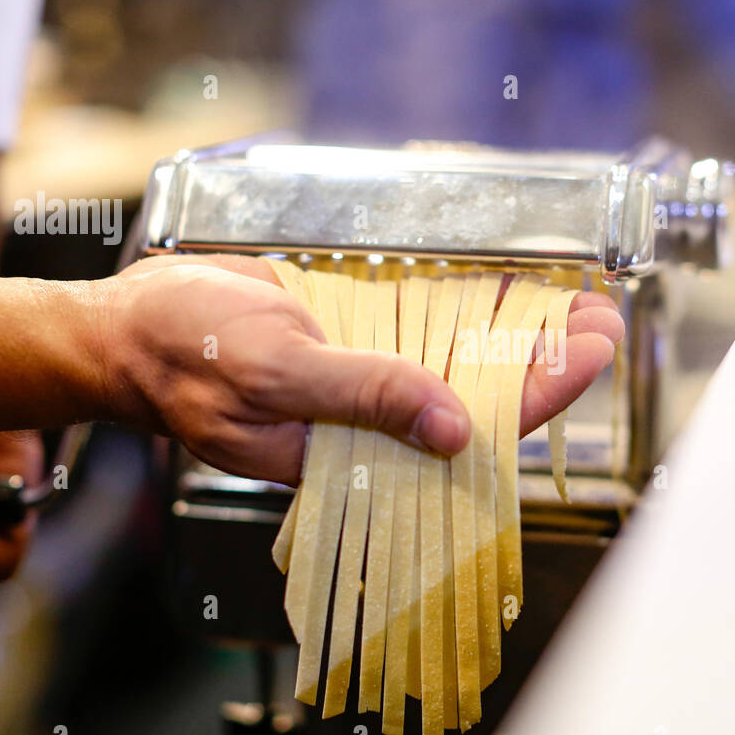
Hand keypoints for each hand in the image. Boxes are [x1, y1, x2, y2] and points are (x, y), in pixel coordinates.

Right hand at [101, 256, 623, 485]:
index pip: (468, 431)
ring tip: (583, 296)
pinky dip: (472, 302)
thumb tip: (453, 429)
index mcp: (358, 451)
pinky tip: (516, 282)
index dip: (535, 393)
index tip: (589, 351)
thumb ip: (362, 396)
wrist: (130, 324)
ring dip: (521, 327)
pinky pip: (427, 320)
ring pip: (462, 355)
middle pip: (480, 393)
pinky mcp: (357, 331)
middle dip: (547, 357)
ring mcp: (368, 372)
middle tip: (604, 315)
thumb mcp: (273, 372)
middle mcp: (374, 419)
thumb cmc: (185, 355)